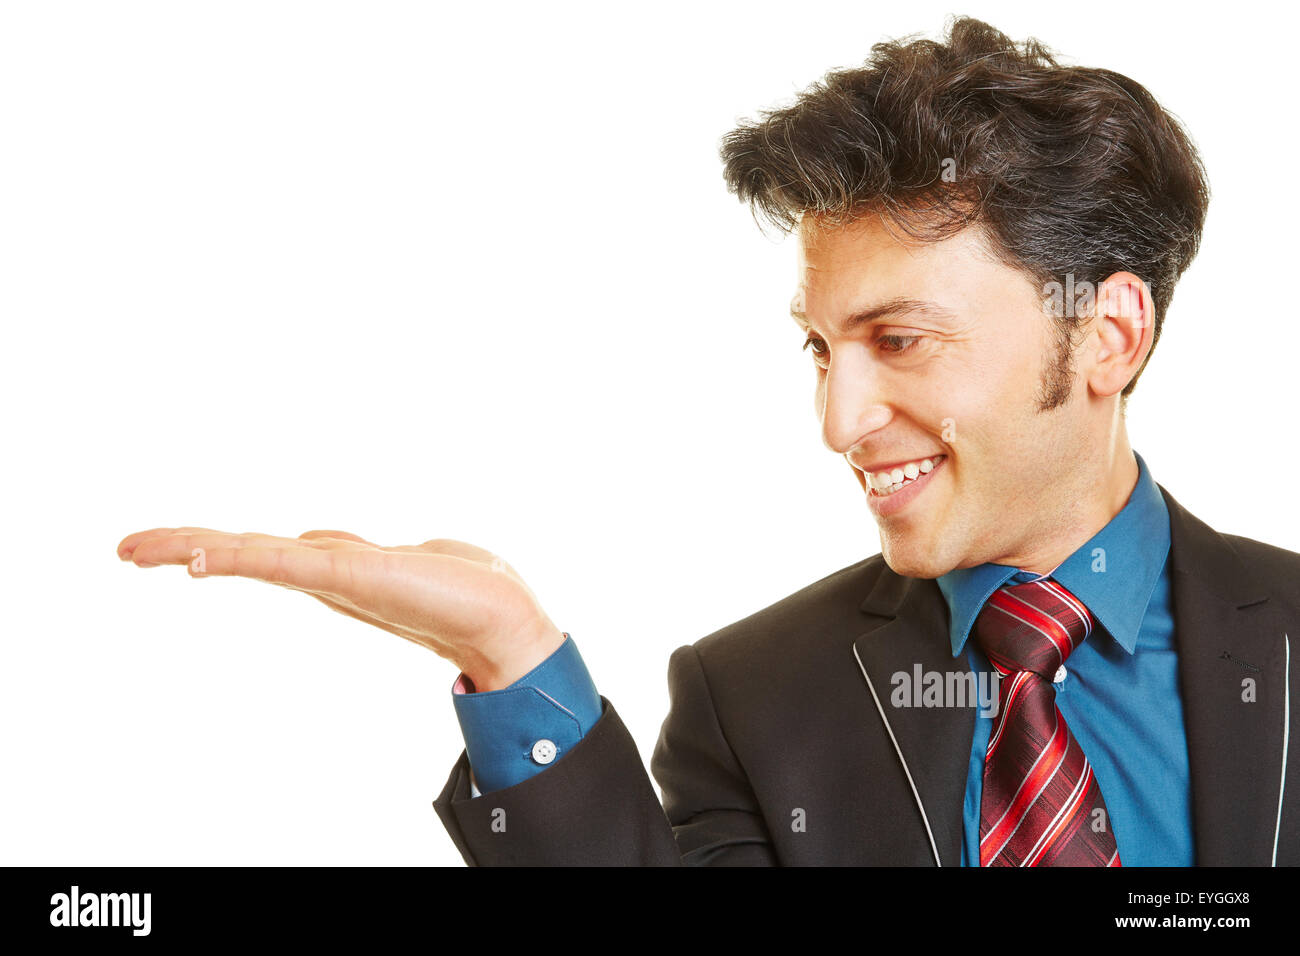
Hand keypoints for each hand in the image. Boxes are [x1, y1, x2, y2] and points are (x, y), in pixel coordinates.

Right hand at [116, 527, 564, 690]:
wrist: (504, 618)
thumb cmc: (464, 588)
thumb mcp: (398, 556)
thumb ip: (352, 551)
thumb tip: (314, 541)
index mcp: (336, 566)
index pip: (263, 551)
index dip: (216, 547)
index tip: (175, 547)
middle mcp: (327, 573)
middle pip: (244, 553)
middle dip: (184, 547)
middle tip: (125, 548)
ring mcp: (334, 577)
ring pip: (251, 556)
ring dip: (193, 549)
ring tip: (138, 548)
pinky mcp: (349, 578)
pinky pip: (283, 563)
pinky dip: (240, 559)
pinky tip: (200, 557)